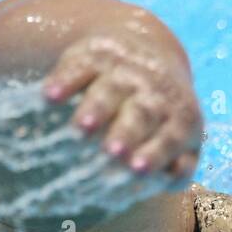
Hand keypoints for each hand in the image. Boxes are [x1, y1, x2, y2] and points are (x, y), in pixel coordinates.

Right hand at [42, 32, 202, 181]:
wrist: (149, 50)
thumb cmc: (162, 118)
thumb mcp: (181, 140)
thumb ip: (179, 168)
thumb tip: (168, 180)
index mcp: (180, 118)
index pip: (171, 137)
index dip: (155, 153)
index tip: (137, 169)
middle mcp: (155, 92)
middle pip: (142, 114)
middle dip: (127, 133)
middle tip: (112, 151)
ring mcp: (126, 71)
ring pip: (111, 90)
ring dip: (97, 109)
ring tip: (81, 127)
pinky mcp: (96, 53)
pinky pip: (79, 67)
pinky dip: (64, 81)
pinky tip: (50, 96)